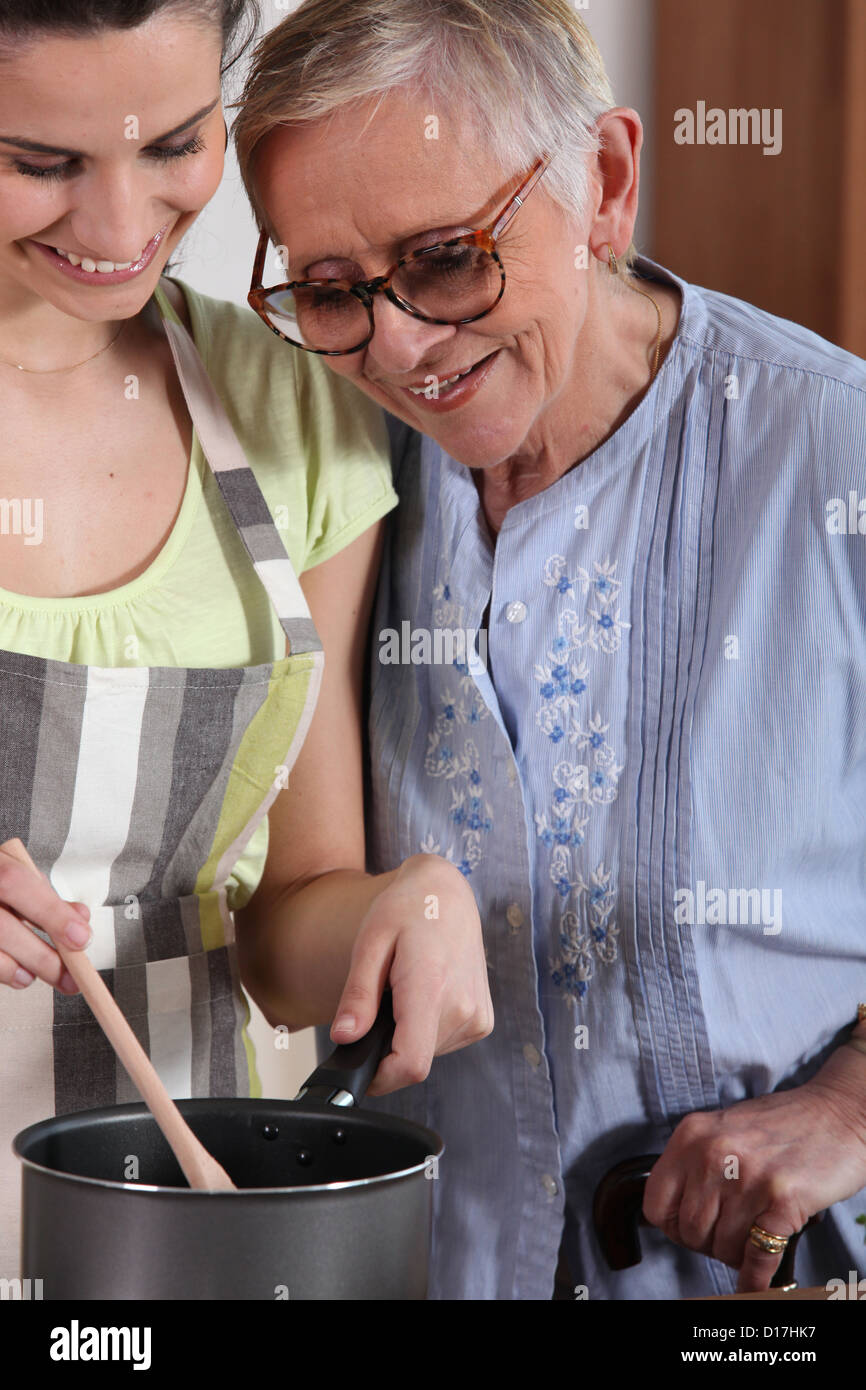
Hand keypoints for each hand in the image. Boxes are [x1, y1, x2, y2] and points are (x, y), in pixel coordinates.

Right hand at [0, 843, 90, 994]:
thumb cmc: (1, 881)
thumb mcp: (22, 876)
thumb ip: (49, 898)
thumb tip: (80, 919)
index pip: (17, 884)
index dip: (51, 912)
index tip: (81, 938)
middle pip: (2, 926)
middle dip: (41, 955)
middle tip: (72, 975)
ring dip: (21, 967)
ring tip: (42, 975)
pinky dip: (5, 972)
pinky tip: (21, 976)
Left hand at [329, 852, 492, 1093]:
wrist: (446, 893)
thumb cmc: (407, 909)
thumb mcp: (370, 944)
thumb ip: (358, 996)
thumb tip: (344, 1037)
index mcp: (432, 988)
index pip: (410, 1064)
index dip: (380, 1077)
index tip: (360, 1065)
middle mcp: (463, 1007)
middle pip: (415, 1062)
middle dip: (388, 1045)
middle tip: (382, 1001)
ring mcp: (477, 1016)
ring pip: (428, 1054)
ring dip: (408, 1036)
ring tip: (405, 991)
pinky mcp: (482, 1020)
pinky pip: (444, 1043)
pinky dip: (426, 1029)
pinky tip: (425, 995)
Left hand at [643, 1060, 865, 1291]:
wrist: (840, 1113)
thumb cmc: (785, 1123)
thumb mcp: (726, 1128)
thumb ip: (698, 1162)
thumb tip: (679, 1210)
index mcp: (693, 1134)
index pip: (656, 1202)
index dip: (672, 1226)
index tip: (689, 1230)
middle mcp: (713, 1153)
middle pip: (689, 1231)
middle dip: (708, 1244)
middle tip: (728, 1237)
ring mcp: (748, 1176)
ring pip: (722, 1247)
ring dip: (736, 1254)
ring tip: (753, 1238)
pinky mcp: (782, 1199)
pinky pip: (757, 1256)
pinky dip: (754, 1278)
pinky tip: (756, 1281)